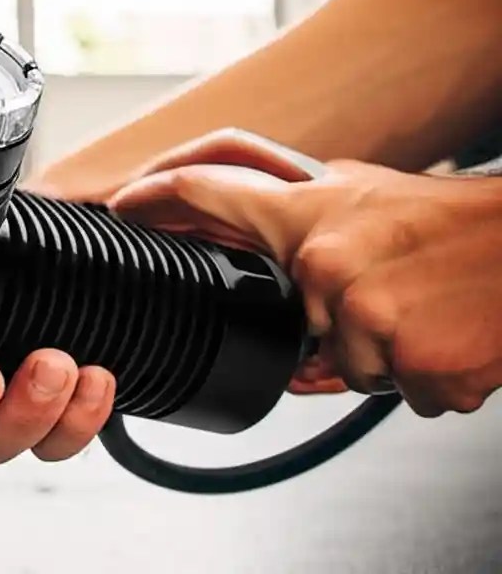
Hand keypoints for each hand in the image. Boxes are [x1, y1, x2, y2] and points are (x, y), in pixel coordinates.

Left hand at [108, 130, 501, 415]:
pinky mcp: (408, 363)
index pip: (205, 192)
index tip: (121, 207)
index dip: (153, 199)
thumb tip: (260, 262)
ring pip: (346, 364)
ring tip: (426, 308)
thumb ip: (304, 223)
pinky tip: (448, 333)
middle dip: (335, 324)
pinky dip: (424, 375)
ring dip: (384, 351)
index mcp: (310, 213)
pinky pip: (396, 390)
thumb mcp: (367, 195)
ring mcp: (364, 314)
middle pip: (292, 325)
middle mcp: (324, 260)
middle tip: (391, 292)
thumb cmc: (461, 225)